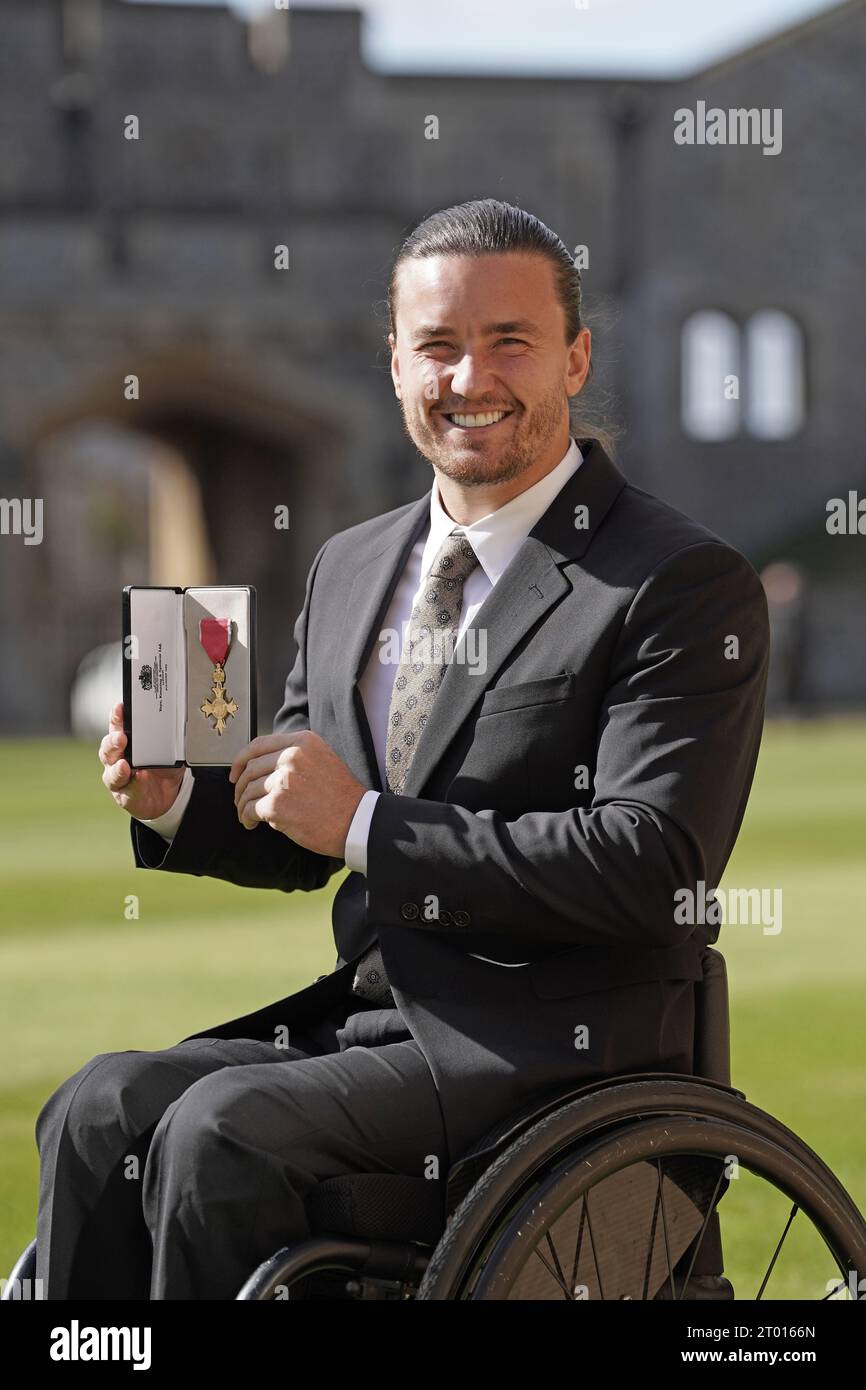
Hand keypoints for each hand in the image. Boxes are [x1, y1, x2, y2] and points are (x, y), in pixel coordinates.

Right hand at [99, 701, 184, 818]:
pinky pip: (127, 789)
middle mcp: (116, 758)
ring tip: (126, 763)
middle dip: (114, 741)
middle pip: (108, 748)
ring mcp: (118, 777)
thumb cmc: (164, 765)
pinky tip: (141, 777)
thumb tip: (177, 724)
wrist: (168, 793)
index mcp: (125, 741)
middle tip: (122, 737)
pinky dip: (134, 783)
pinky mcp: (124, 795)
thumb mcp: (170, 748)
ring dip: (118, 767)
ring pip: (111, 772)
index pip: (117, 726)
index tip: (120, 708)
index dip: (116, 717)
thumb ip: (169, 737)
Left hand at [229, 730, 366, 857]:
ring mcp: (284, 780)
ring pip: (248, 790)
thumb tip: (259, 768)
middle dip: (241, 787)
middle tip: (241, 799)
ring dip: (243, 804)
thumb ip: (294, 757)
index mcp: (303, 742)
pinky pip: (250, 809)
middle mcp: (292, 757)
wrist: (357, 821)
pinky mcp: (278, 805)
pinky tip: (251, 824)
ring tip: (247, 815)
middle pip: (250, 768)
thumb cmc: (341, 797)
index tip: (235, 773)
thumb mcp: (322, 760)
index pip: (259, 744)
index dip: (240, 760)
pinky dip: (246, 818)